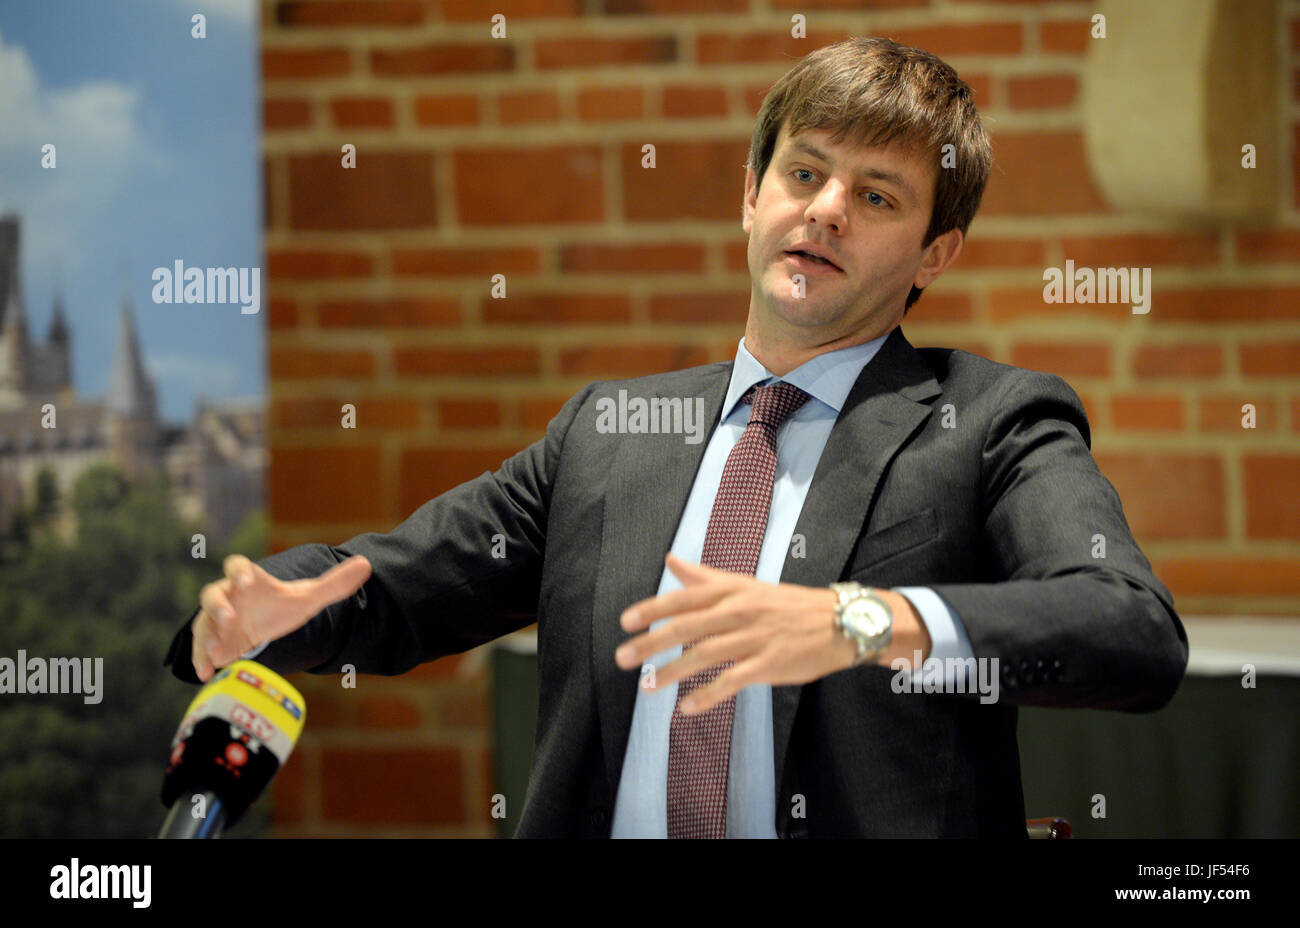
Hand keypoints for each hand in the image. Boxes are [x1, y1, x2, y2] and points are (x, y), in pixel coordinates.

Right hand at [192, 553, 371, 681]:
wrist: (264, 625)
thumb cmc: (281, 607)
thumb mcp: (309, 598)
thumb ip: (335, 584)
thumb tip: (366, 564)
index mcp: (248, 579)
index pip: (237, 566)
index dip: (239, 571)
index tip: (245, 579)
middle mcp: (227, 596)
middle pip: (212, 594)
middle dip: (217, 606)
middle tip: (228, 619)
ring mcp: (214, 619)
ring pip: (202, 623)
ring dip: (206, 636)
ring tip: (215, 652)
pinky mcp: (210, 641)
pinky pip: (200, 648)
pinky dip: (200, 660)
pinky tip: (206, 674)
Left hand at [614, 555, 930, 714]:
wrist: (838, 622)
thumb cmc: (786, 604)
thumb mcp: (745, 584)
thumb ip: (704, 577)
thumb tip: (670, 560)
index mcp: (731, 590)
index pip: (683, 598)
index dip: (652, 610)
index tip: (625, 623)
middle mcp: (739, 610)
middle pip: (686, 626)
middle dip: (651, 643)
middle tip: (623, 658)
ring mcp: (754, 638)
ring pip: (705, 654)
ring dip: (672, 672)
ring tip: (648, 687)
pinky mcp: (769, 664)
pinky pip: (731, 681)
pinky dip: (707, 695)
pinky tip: (686, 707)